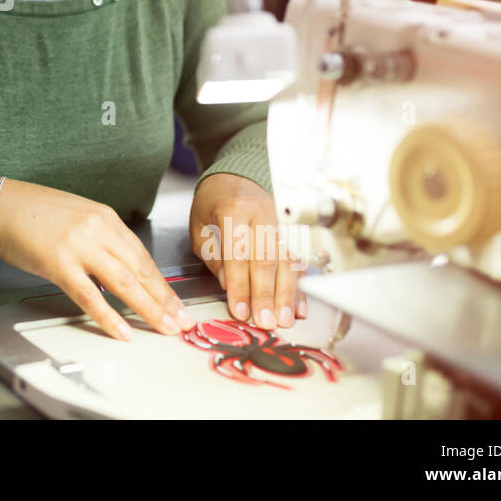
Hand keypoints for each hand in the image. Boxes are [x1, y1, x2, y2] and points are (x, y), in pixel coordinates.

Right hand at [0, 176, 192, 341]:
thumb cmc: (33, 213)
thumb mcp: (77, 218)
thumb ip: (100, 241)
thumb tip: (119, 273)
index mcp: (104, 218)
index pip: (142, 256)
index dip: (162, 283)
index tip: (176, 303)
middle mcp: (97, 229)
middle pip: (140, 270)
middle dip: (164, 299)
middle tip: (181, 321)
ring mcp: (78, 245)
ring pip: (123, 282)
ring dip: (147, 309)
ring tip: (164, 327)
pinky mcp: (58, 262)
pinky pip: (89, 295)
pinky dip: (109, 316)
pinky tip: (123, 331)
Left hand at [188, 173, 305, 329]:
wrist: (234, 178)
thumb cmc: (213, 205)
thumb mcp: (200, 229)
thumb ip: (214, 258)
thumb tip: (229, 286)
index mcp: (232, 210)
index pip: (238, 254)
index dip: (240, 286)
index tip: (240, 311)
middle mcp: (262, 213)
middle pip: (267, 258)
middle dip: (266, 295)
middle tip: (266, 322)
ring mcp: (281, 220)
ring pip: (287, 261)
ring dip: (287, 294)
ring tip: (285, 319)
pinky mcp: (292, 229)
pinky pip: (298, 260)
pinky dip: (299, 286)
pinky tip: (299, 306)